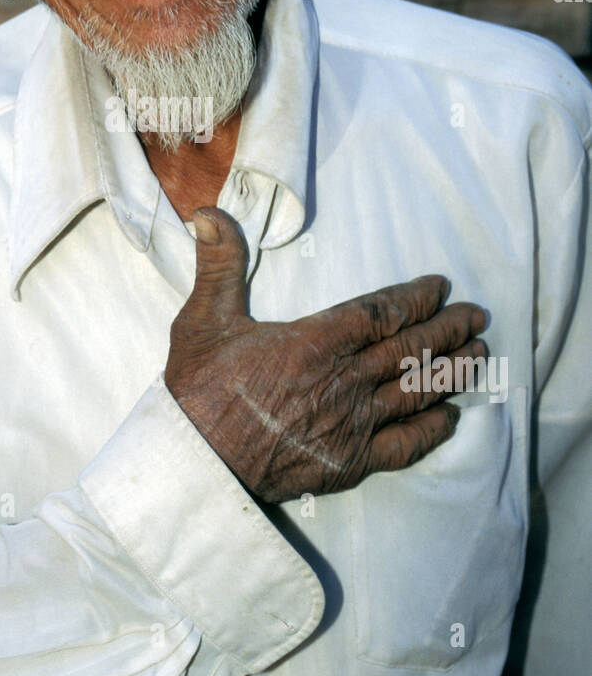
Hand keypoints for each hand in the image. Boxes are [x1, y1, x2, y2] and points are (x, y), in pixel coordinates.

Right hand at [165, 207, 487, 500]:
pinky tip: (451, 416)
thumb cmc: (198, 391)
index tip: (440, 286)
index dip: (417, 297)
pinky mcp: (350, 463)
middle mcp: (344, 381)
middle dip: (449, 328)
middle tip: (477, 315)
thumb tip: (208, 211)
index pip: (382, 312)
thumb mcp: (202, 320)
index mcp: (315, 341)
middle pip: (411, 348)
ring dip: (453, 370)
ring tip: (479, 354)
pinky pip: (405, 444)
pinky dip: (433, 429)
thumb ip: (218, 264)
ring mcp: (352, 424)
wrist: (197, 464)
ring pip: (417, 391)